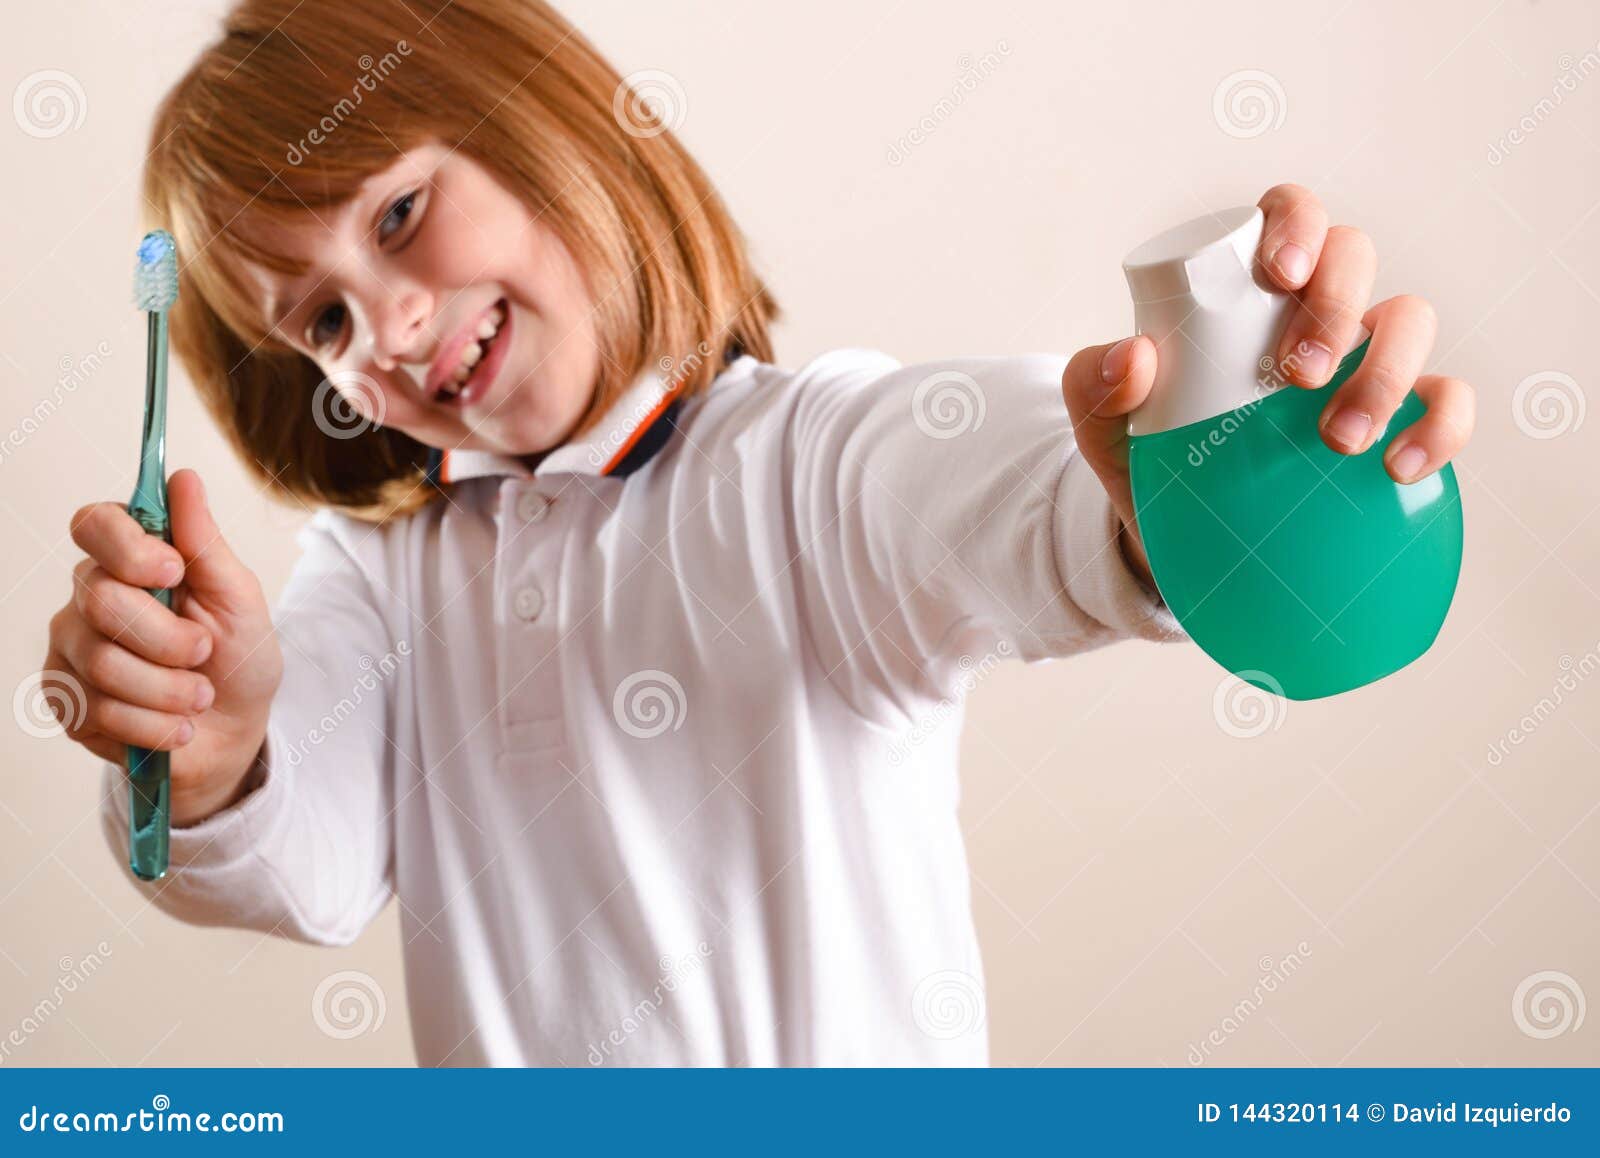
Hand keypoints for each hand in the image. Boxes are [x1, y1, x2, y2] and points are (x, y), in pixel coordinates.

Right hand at [43, 469, 283, 825]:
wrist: (235, 731)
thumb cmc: (238, 656)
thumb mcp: (239, 598)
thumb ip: (205, 542)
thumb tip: (184, 479)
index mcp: (131, 559)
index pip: (94, 525)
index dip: (127, 546)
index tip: (174, 571)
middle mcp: (90, 598)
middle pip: (102, 600)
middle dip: (169, 637)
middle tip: (205, 652)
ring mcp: (71, 651)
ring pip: (102, 662)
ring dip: (169, 688)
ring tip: (198, 696)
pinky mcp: (68, 704)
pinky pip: (99, 711)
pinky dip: (154, 724)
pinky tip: (176, 727)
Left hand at [1062, 183, 1475, 584]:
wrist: (1175, 536)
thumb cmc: (1146, 454)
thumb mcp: (1101, 422)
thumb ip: (1095, 382)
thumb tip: (1136, 358)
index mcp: (1249, 283)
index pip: (1288, 215)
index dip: (1297, 225)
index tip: (1277, 275)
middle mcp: (1316, 306)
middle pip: (1356, 257)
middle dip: (1338, 304)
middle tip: (1297, 374)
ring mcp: (1363, 358)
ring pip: (1411, 321)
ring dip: (1387, 370)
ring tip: (1338, 440)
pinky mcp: (1399, 419)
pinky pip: (1446, 402)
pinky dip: (1439, 425)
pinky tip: (1397, 466)